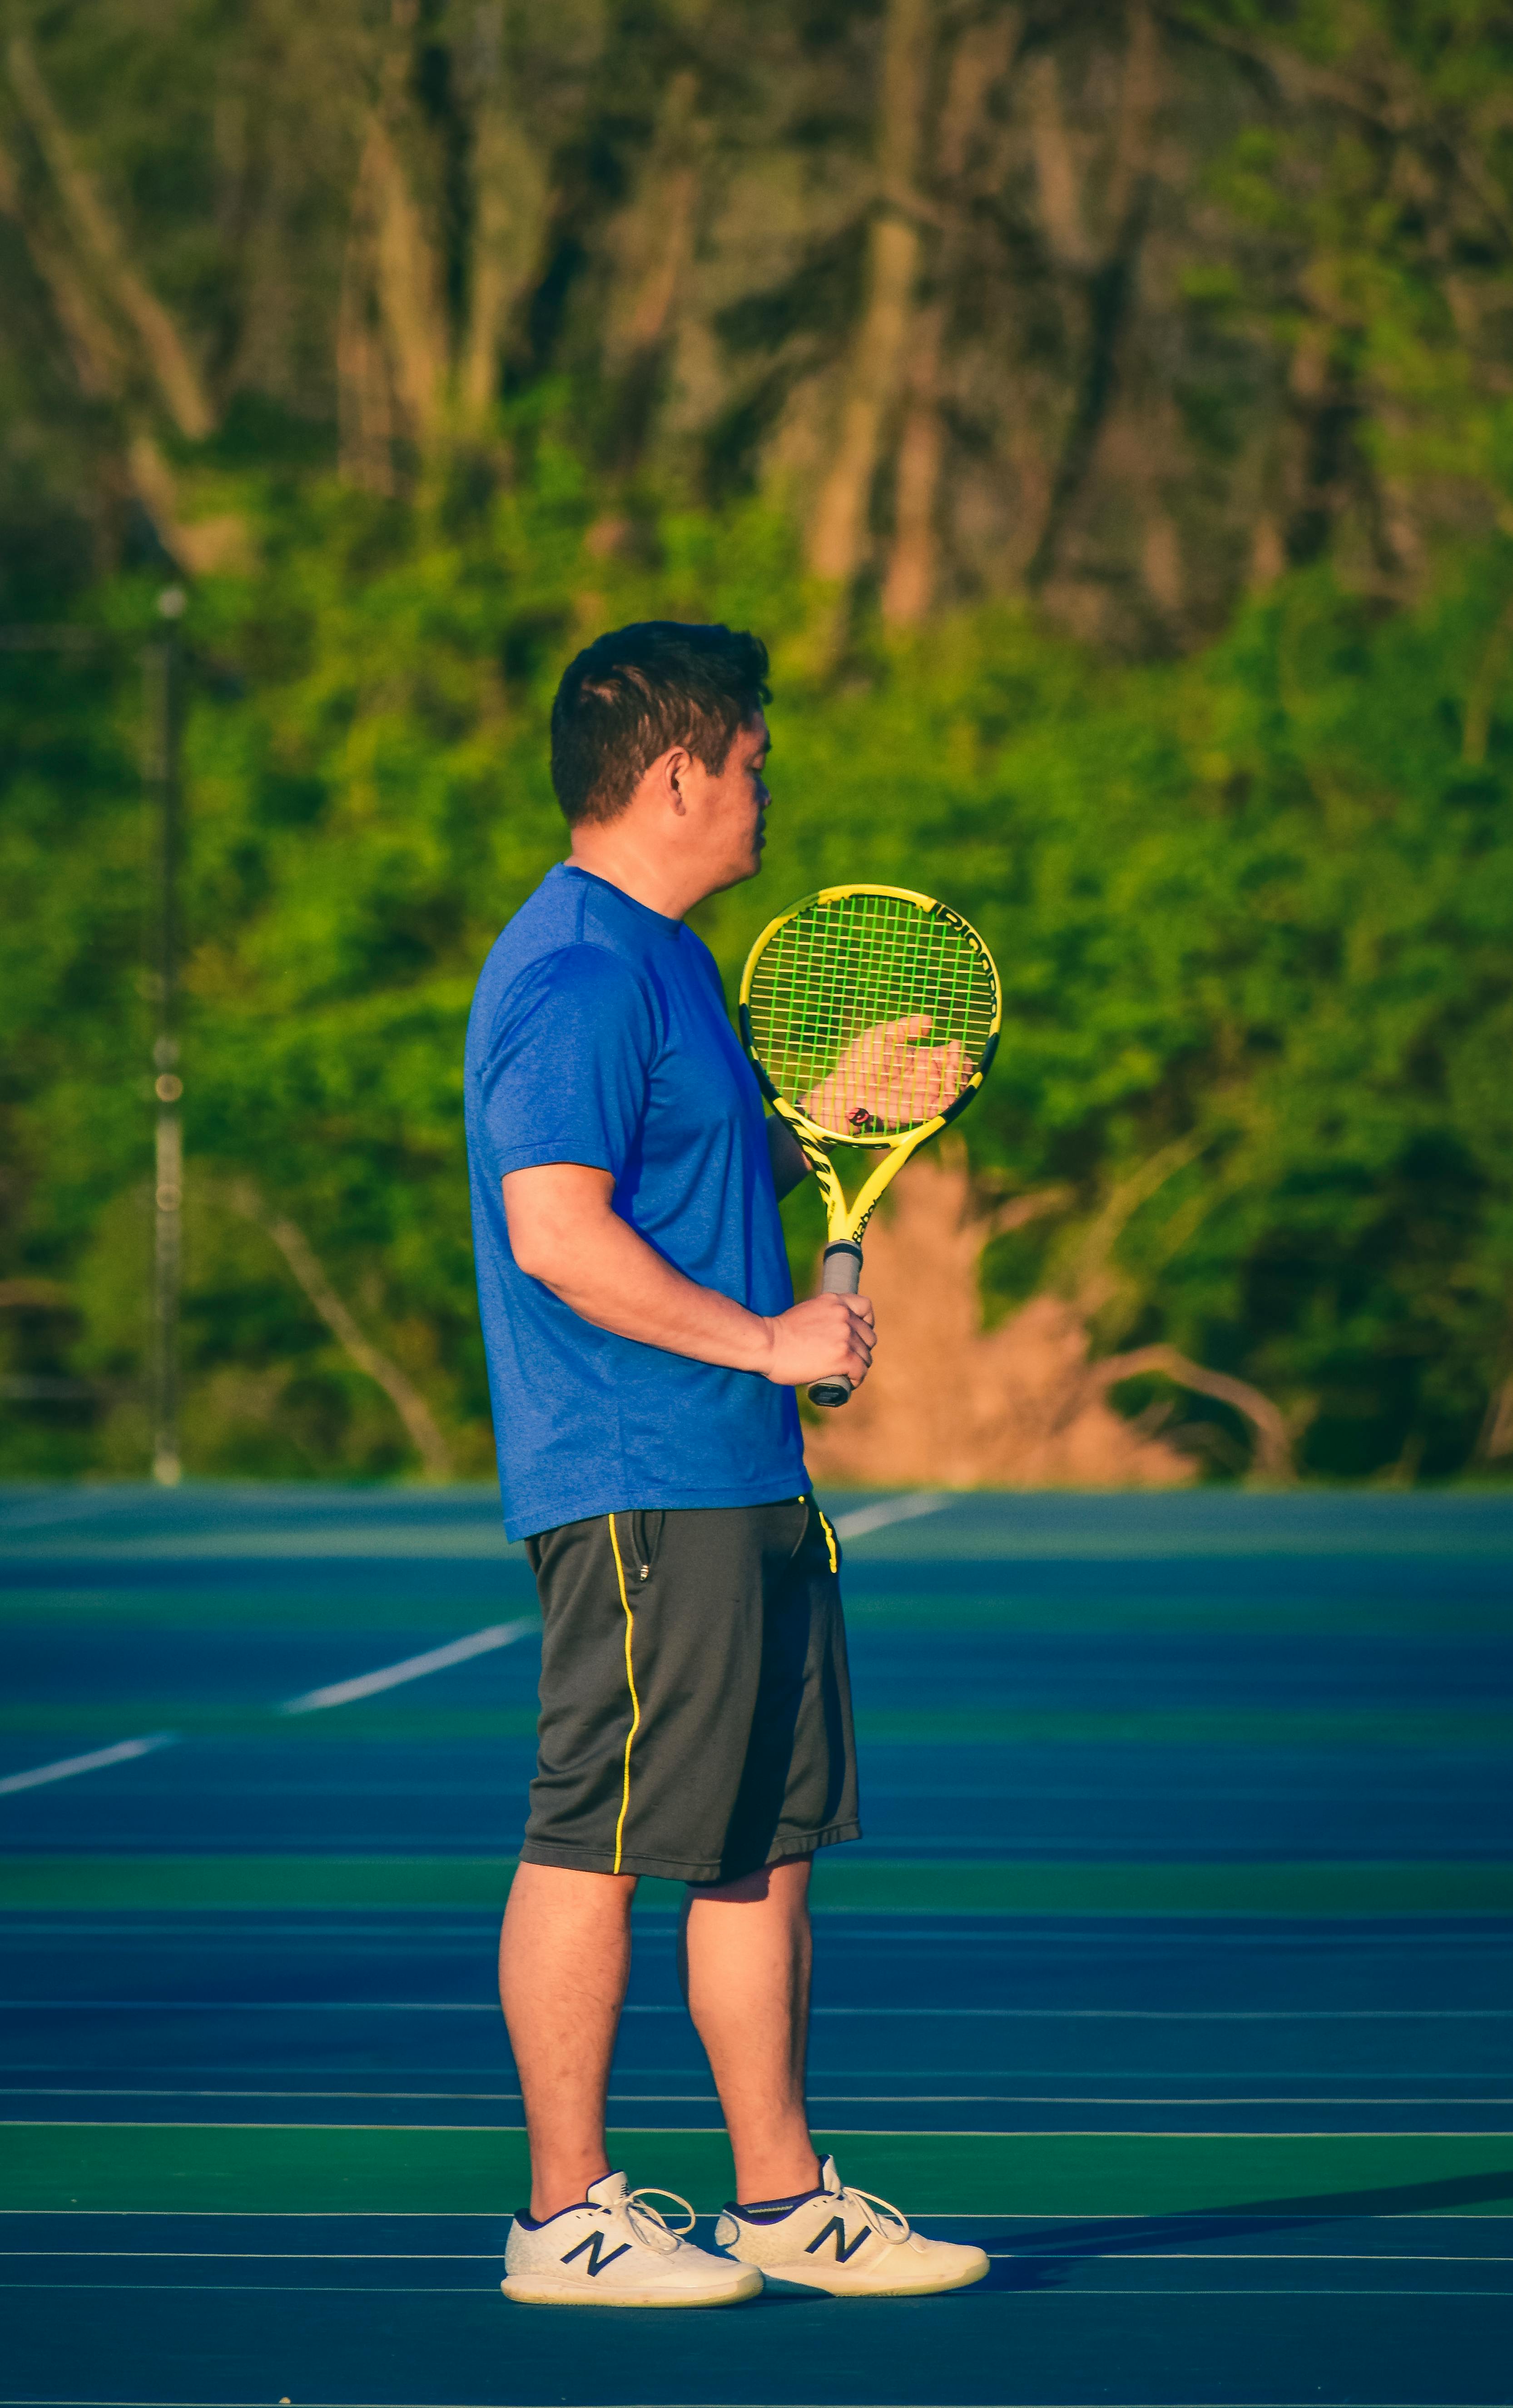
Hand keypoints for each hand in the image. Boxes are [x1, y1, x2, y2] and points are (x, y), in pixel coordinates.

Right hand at [760, 1293, 875, 1388]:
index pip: (865, 1307)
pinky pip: (861, 1371)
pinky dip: (856, 1379)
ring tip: (845, 1374)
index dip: (866, 1323)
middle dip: (860, 1349)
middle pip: (869, 1336)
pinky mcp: (843, 1356)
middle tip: (847, 1360)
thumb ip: (824, 1317)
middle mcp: (843, 1315)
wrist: (766, 1343)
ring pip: (866, 1356)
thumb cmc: (778, 1333)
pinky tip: (847, 1382)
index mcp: (834, 1301)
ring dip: (858, 1367)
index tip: (858, 1334)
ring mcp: (845, 1336)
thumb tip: (832, 1334)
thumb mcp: (807, 1312)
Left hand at [805, 1015, 971, 1134]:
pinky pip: (941, 1108)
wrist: (844, 1091)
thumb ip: (905, 1027)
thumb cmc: (857, 1063)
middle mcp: (921, 1080)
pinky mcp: (918, 1113)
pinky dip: (950, 1099)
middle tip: (958, 1058)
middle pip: (951, 1073)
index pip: (943, 1057)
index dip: (954, 1052)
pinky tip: (951, 1086)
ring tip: (955, 1069)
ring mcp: (921, 1097)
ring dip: (957, 1080)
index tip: (956, 1045)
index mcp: (915, 1061)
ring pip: (951, 1090)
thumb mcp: (881, 1036)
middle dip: (959, 1065)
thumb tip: (930, 1021)